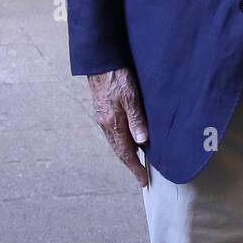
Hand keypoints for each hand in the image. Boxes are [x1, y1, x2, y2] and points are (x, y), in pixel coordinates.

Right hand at [87, 66, 148, 185]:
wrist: (100, 62)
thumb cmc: (117, 76)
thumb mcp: (131, 97)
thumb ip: (137, 119)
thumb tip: (142, 143)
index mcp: (113, 123)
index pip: (125, 153)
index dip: (135, 168)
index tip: (143, 180)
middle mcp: (106, 124)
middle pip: (119, 151)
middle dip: (131, 165)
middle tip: (141, 176)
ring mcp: (103, 118)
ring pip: (116, 142)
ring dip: (127, 154)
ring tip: (138, 163)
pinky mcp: (103, 112)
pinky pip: (114, 133)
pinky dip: (123, 142)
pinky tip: (130, 141)